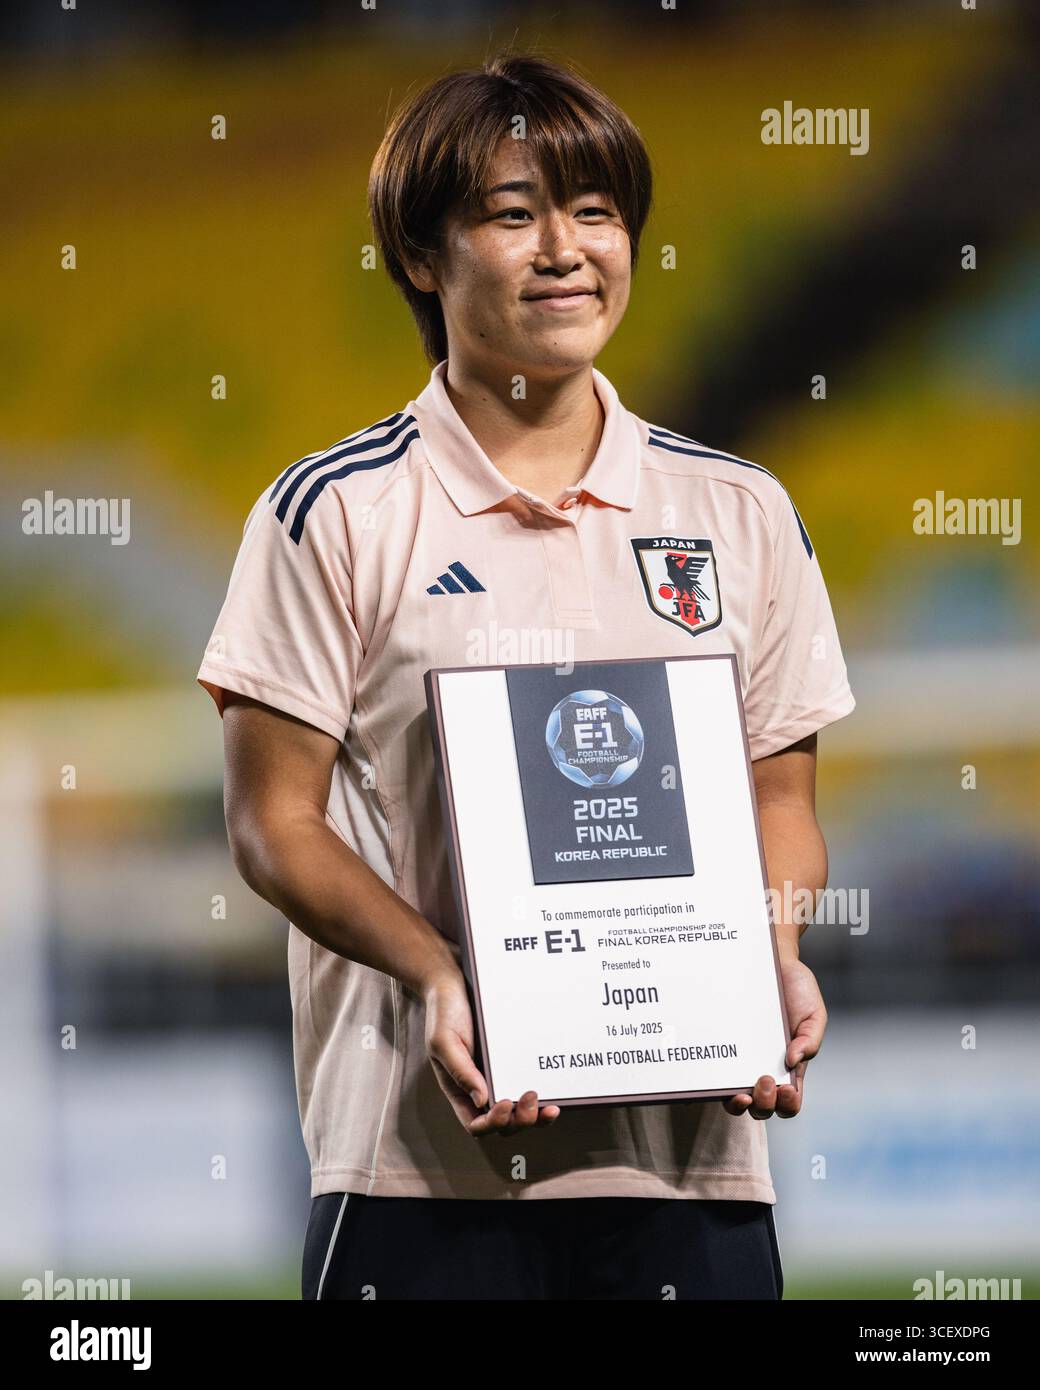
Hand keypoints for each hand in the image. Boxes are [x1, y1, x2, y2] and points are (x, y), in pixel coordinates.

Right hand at [422, 954, 560, 1137]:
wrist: (455, 984)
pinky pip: (527, 1089)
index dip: (493, 1123)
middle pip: (503, 1125)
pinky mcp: (513, 1064)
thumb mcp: (444, 1041)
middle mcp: (480, 1091)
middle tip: (531, 1097)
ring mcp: (498, 1079)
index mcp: (459, 1091)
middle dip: (519, 1121)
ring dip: (535, 1118)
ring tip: (549, 1107)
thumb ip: (460, 1071)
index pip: (476, 1124)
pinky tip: (554, 1093)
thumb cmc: (444, 1013)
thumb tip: (482, 1101)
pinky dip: (542, 1100)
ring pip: (519, 1115)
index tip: (504, 1103)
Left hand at [722, 955, 825, 1119]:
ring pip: (735, 1100)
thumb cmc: (796, 989)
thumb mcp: (814, 1014)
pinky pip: (713, 1073)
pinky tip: (708, 1078)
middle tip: (764, 1080)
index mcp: (790, 1068)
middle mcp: (764, 1069)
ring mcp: (741, 1061)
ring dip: (737, 1104)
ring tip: (740, 1092)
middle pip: (762, 1108)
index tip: (785, 1089)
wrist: (770, 960)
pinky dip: (710, 1084)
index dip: (787, 1105)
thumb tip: (793, 1062)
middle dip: (764, 1106)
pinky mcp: (722, 1047)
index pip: (789, 1102)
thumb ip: (810, 1040)